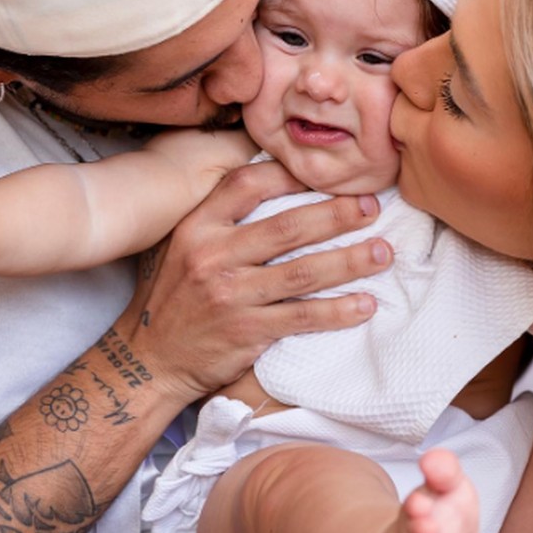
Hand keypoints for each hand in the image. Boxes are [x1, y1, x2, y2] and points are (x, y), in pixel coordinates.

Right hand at [113, 160, 391, 404]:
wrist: (149, 359)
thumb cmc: (174, 296)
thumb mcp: (183, 244)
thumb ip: (222, 217)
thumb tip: (274, 183)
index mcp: (198, 226)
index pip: (247, 185)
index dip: (289, 175)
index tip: (325, 173)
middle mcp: (213, 256)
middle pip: (287, 227)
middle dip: (336, 214)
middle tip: (371, 207)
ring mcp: (231, 295)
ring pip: (302, 272)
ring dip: (349, 261)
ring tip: (382, 252)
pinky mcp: (246, 332)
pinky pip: (302, 317)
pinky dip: (337, 311)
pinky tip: (365, 305)